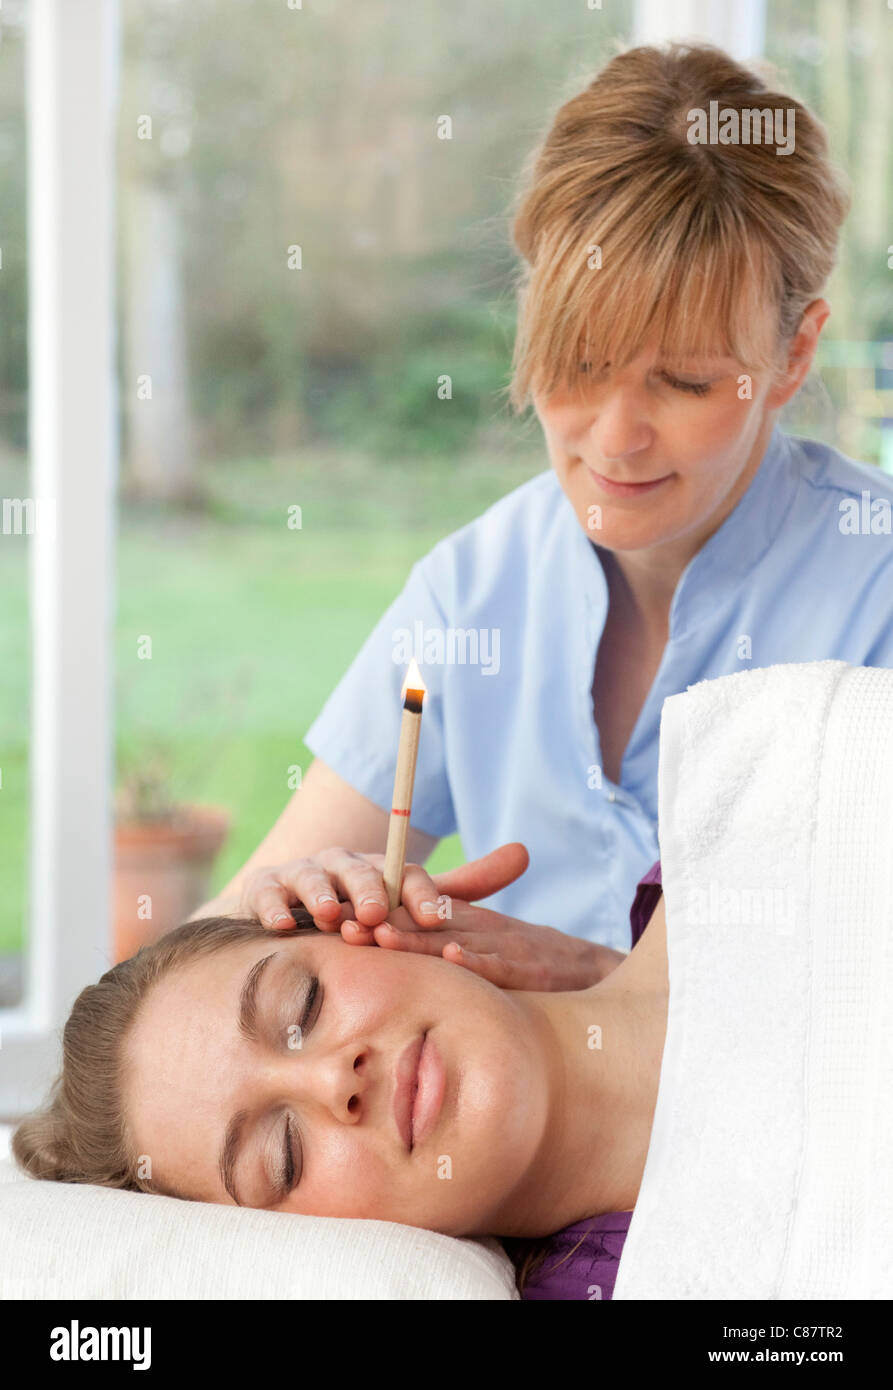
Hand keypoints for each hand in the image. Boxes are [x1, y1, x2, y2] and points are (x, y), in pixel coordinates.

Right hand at [241, 841, 530, 931]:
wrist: (290, 918)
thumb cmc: (363, 914)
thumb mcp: (412, 902)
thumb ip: (463, 886)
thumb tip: (525, 852)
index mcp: (380, 868)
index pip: (406, 875)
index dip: (421, 894)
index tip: (435, 916)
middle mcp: (341, 866)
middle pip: (359, 871)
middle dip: (369, 890)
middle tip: (378, 913)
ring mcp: (301, 876)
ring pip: (312, 878)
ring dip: (321, 896)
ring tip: (331, 916)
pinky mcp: (265, 891)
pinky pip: (267, 895)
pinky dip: (273, 907)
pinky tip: (282, 925)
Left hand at [341, 897, 626, 991]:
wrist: (591, 970)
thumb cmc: (529, 964)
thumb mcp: (480, 957)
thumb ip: (440, 958)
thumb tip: (391, 969)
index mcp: (462, 925)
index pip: (413, 916)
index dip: (376, 914)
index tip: (338, 917)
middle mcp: (477, 931)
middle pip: (424, 923)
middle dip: (383, 921)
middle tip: (344, 922)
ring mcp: (503, 947)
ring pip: (455, 939)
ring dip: (418, 936)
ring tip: (383, 932)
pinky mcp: (532, 967)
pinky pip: (501, 963)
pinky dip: (478, 959)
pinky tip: (454, 956)